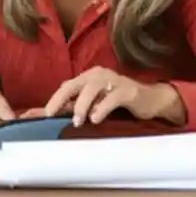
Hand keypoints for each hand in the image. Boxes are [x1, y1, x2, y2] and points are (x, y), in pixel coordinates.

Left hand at [40, 66, 183, 126]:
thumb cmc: (120, 102)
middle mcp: (99, 75)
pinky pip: (112, 98)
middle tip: (51, 114)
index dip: (54, 99)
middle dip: (60, 99)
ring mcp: (114, 81)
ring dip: (81, 105)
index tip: (43, 114)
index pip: (67, 86)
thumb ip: (76, 106)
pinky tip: (96, 119)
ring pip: (91, 89)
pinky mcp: (128, 91)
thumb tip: (50, 114)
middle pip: (74, 84)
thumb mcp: (96, 103)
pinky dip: (102, 108)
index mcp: (89, 77)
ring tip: (77, 121)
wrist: (152, 100)